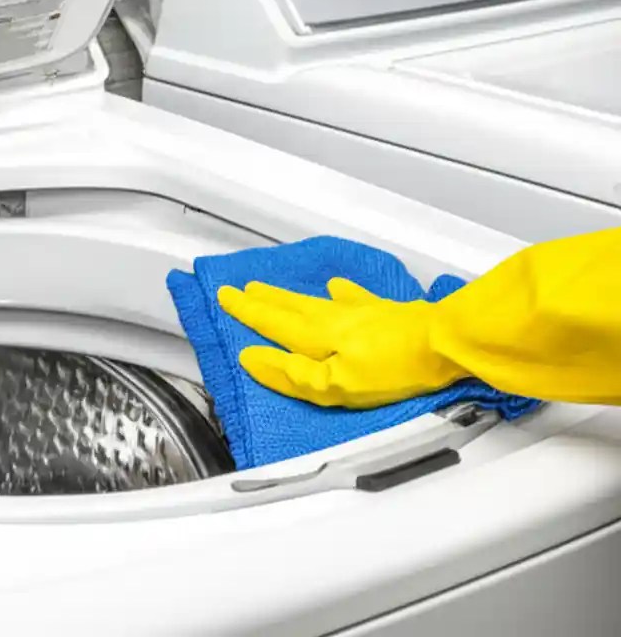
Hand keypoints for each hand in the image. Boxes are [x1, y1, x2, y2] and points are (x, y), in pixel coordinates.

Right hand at [216, 278, 468, 407]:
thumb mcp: (337, 386)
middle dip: (262, 300)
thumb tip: (252, 359)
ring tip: (271, 289)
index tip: (223, 297)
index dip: (246, 312)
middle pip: (289, 307)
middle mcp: (334, 318)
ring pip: (314, 301)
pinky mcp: (386, 313)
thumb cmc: (394, 369)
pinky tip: (336, 286)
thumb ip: (292, 374)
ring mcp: (361, 313)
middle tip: (241, 290)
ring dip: (289, 296)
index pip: (272, 323)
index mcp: (317, 337)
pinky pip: (353, 298)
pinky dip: (340, 292)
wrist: (449, 342)